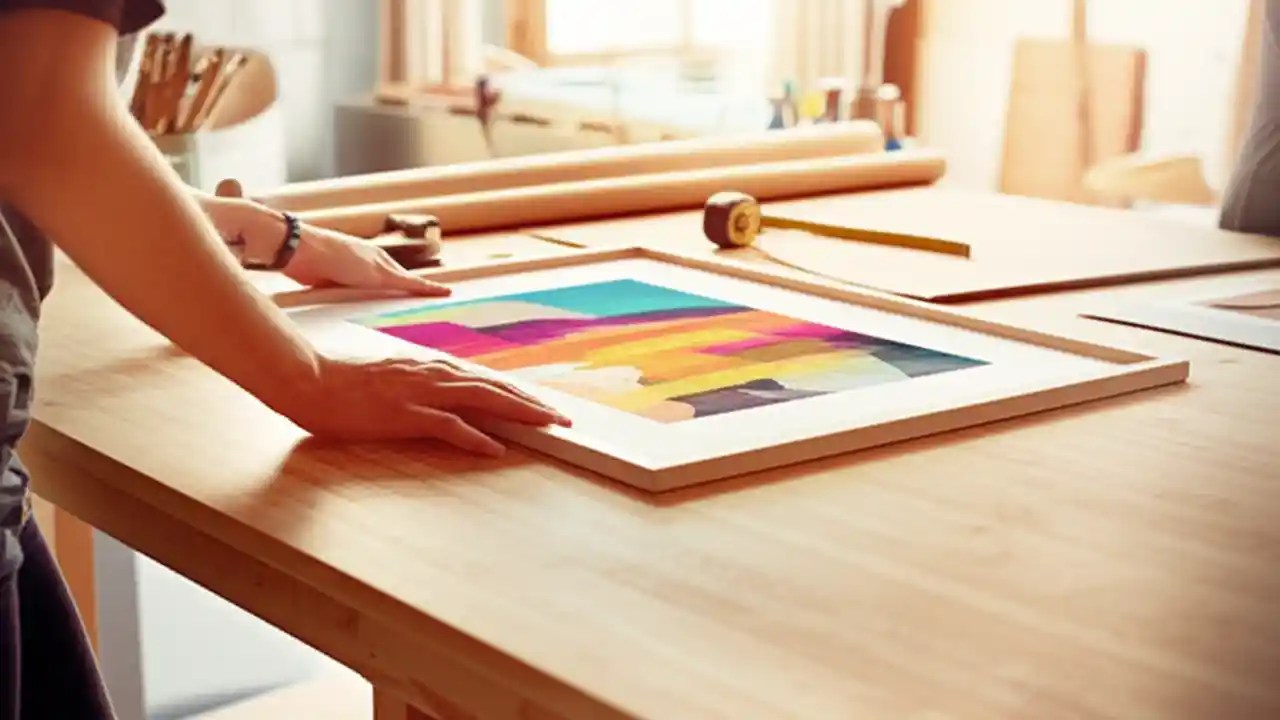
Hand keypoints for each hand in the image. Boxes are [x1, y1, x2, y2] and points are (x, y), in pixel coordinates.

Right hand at [206, 195, 449, 295]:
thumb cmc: (286, 254)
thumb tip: (276, 274)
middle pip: (396, 271)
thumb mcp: (300, 269)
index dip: (392, 277)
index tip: (406, 285)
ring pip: (406, 276)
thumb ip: (301, 272)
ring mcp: (372, 261)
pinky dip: (426, 287)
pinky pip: (408, 282)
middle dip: (414, 281)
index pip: (376, 267)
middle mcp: (364, 255)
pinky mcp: (377, 271)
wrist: (285, 242)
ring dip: (424, 285)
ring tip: (445, 294)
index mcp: (347, 256)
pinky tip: (443, 293)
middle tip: (437, 291)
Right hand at [287, 355, 572, 456]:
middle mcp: (431, 375)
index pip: (483, 380)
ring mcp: (420, 393)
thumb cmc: (345, 385)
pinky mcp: (405, 414)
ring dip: (517, 413)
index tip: (541, 405)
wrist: (310, 381)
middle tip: (563, 418)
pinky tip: (496, 448)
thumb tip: (444, 400)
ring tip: (547, 425)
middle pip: (493, 388)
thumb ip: (419, 385)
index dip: (515, 394)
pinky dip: (475, 437)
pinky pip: (448, 426)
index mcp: (428, 368)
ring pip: (481, 401)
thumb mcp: (391, 379)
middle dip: (531, 404)